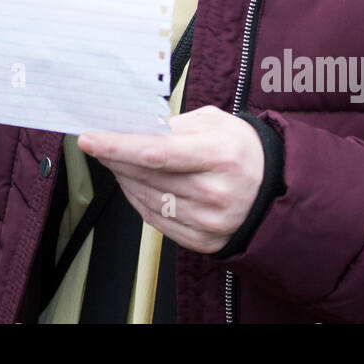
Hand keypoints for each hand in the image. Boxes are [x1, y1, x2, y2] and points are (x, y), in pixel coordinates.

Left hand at [78, 105, 264, 254]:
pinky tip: (133, 184)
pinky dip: (138, 200)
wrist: (273, 188)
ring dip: (123, 179)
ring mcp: (209, 222)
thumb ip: (175, 125)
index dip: (117, 146)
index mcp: (219, 156)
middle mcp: (214, 192)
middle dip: (114, 159)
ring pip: (147, 200)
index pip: (156, 153)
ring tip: (116, 161)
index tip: (90, 139)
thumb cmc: (241, 149)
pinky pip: (157, 221)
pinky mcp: (203, 241)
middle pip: (146, 177)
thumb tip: (133, 128)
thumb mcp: (215, 122)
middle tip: (97, 144)